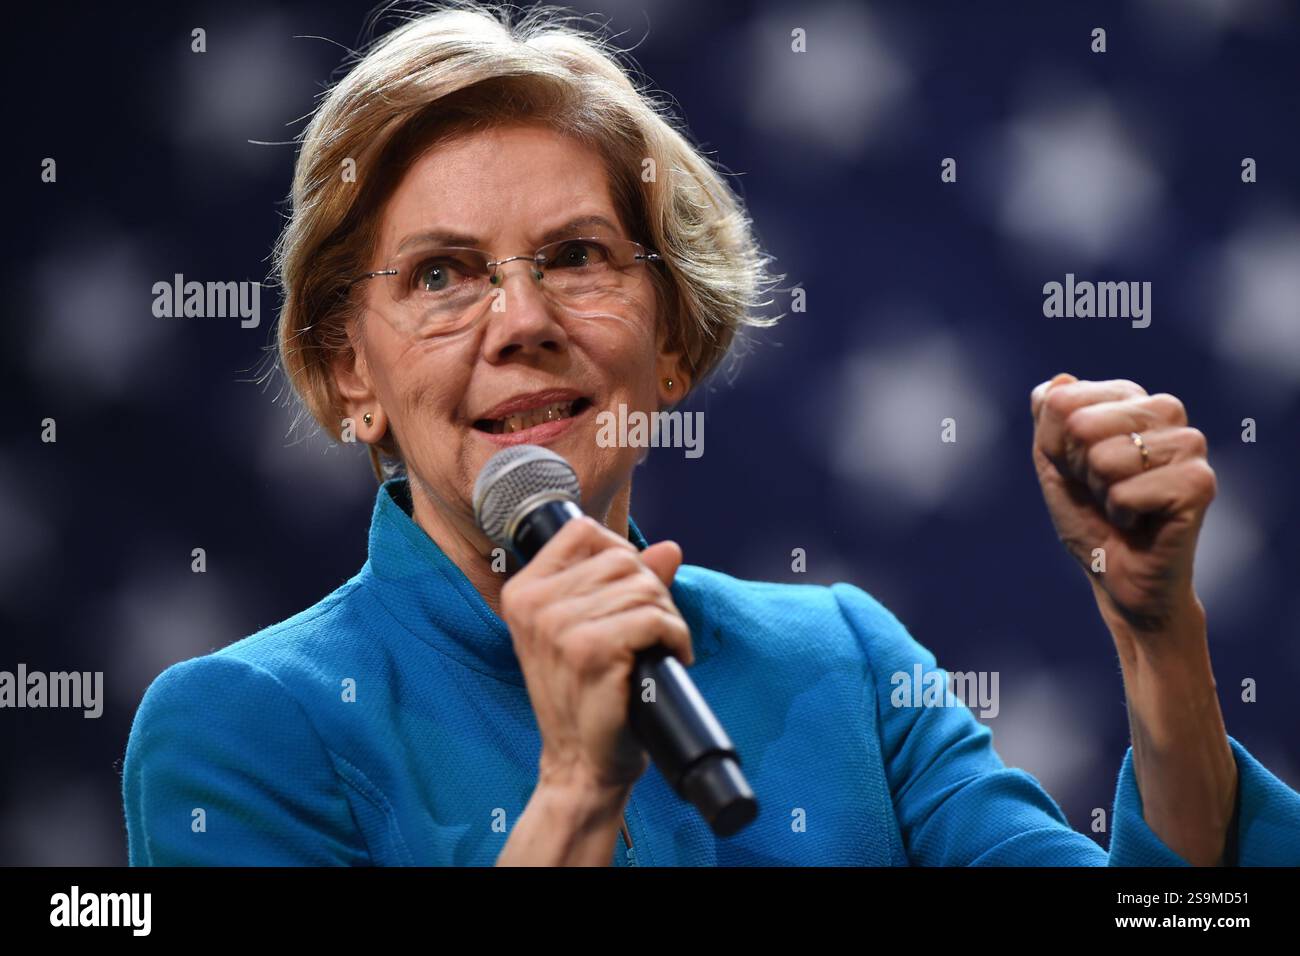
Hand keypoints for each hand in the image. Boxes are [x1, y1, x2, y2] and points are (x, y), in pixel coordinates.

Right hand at [500, 516, 692, 792]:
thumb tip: (669, 548)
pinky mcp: (590, 650)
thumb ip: (624, 584)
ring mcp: (559, 627)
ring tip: (658, 647)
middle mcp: (534, 604)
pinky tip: (670, 657)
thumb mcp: (589, 631)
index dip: (620, 552)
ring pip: (644, 586)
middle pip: (622, 559)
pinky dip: (675, 636)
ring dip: (667, 617)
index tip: (629, 590)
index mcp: (524, 593)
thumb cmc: (586, 697)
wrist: (581, 764)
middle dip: (652, 590)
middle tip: (652, 630)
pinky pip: (654, 618)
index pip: (582, 531)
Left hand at [1030, 373, 1216, 631]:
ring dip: (1102, 494)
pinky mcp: (1200, 482)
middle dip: (1079, 469)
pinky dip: (1121, 515)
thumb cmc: (1089, 518)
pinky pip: (1127, 492)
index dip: (1057, 446)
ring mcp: (1188, 444)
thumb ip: (1048, 422)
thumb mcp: (1054, 465)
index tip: (1080, 470)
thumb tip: (1058, 381)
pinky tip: (1142, 522)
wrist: (1119, 576)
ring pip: (1105, 459)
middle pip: (1081, 425)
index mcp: (1130, 398)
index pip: (1062, 400)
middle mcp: (1165, 411)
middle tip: (1103, 491)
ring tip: (1124, 506)